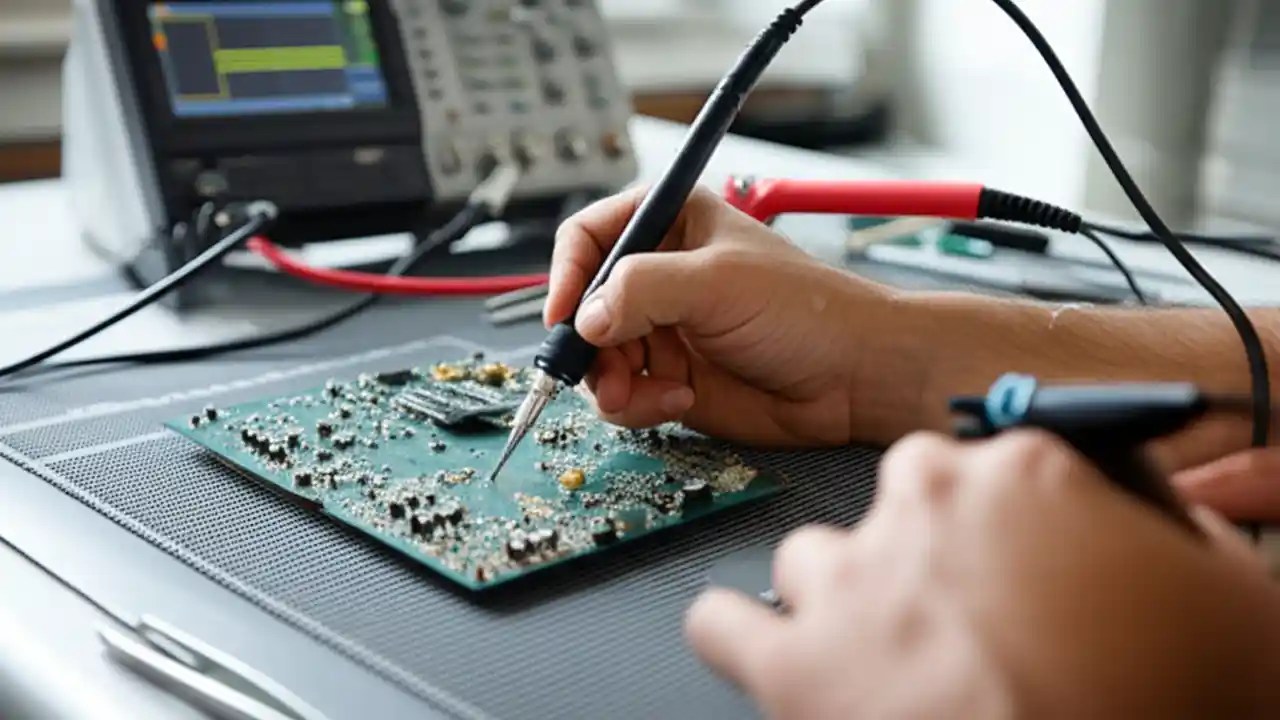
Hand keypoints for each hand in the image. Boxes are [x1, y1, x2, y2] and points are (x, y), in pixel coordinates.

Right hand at [545, 184, 896, 445]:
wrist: (852, 378)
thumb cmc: (806, 311)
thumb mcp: (716, 283)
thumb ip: (642, 291)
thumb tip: (585, 320)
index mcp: (671, 224)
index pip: (589, 237)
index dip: (567, 274)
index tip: (562, 314)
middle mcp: (659, 277)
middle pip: (582, 306)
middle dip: (587, 344)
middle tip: (604, 370)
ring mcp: (661, 331)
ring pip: (595, 357)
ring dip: (611, 382)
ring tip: (646, 393)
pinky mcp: (669, 378)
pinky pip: (622, 395)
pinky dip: (637, 405)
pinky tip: (678, 402)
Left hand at [685, 431, 1279, 718]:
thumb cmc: (1161, 696)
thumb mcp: (1214, 587)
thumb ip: (1158, 529)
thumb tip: (1142, 521)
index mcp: (1021, 476)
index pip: (984, 468)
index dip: (999, 525)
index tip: (1004, 556)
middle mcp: (924, 510)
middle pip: (894, 502)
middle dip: (916, 551)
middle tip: (952, 612)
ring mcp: (852, 585)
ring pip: (812, 558)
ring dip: (838, 598)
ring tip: (877, 651)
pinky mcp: (795, 668)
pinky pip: (724, 624)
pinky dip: (737, 633)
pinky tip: (767, 651)